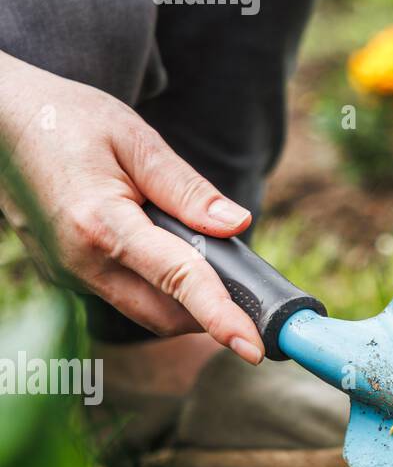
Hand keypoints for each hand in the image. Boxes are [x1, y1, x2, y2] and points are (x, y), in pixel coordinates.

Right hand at [0, 56, 264, 363]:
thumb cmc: (66, 120)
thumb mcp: (135, 140)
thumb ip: (187, 189)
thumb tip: (237, 225)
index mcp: (101, 225)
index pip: (178, 280)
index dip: (222, 316)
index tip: (254, 346)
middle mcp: (80, 263)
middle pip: (163, 314)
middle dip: (212, 316)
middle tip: (255, 303)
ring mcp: (67, 274)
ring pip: (142, 309)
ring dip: (185, 303)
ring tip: (220, 272)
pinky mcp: (63, 273)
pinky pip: (121, 293)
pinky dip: (157, 287)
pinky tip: (174, 253)